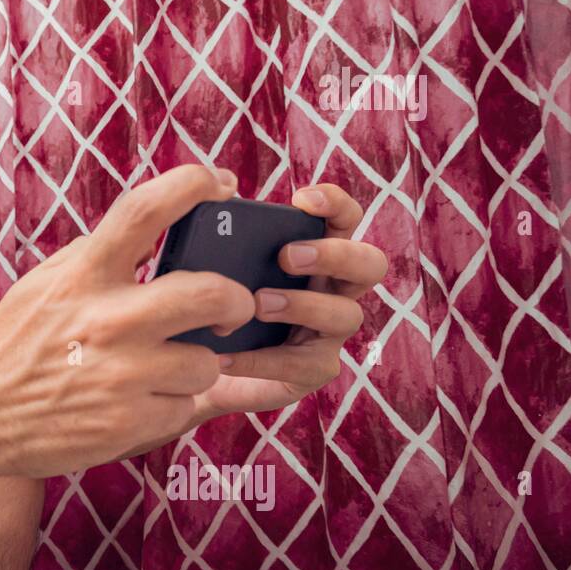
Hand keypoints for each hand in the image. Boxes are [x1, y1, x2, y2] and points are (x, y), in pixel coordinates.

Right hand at [0, 164, 257, 478]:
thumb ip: (99, 254)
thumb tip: (159, 225)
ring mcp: (121, 375)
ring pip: (207, 362)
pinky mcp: (128, 424)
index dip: (194, 184)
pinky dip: (170, 405)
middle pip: (213, 293)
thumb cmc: (18, 342)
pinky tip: (138, 402)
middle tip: (232, 307)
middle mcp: (107, 320)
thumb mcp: (47, 283)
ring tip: (162, 369)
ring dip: (196, 366)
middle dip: (238, 300)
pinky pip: (184, 407)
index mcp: (84, 275)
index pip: (146, 209)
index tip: (221, 183)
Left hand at [190, 183, 388, 420]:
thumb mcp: (219, 271)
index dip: (334, 204)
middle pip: (369, 263)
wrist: (200, 367)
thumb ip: (225, 246)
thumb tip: (207, 216)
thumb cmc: (217, 305)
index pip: (345, 219)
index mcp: (317, 254)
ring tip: (258, 304)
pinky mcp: (315, 369)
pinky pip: (299, 365)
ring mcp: (330, 332)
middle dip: (333, 254)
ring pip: (345, 314)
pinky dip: (258, 360)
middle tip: (287, 257)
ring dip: (301, 304)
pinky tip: (222, 357)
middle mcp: (334, 289)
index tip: (301, 200)